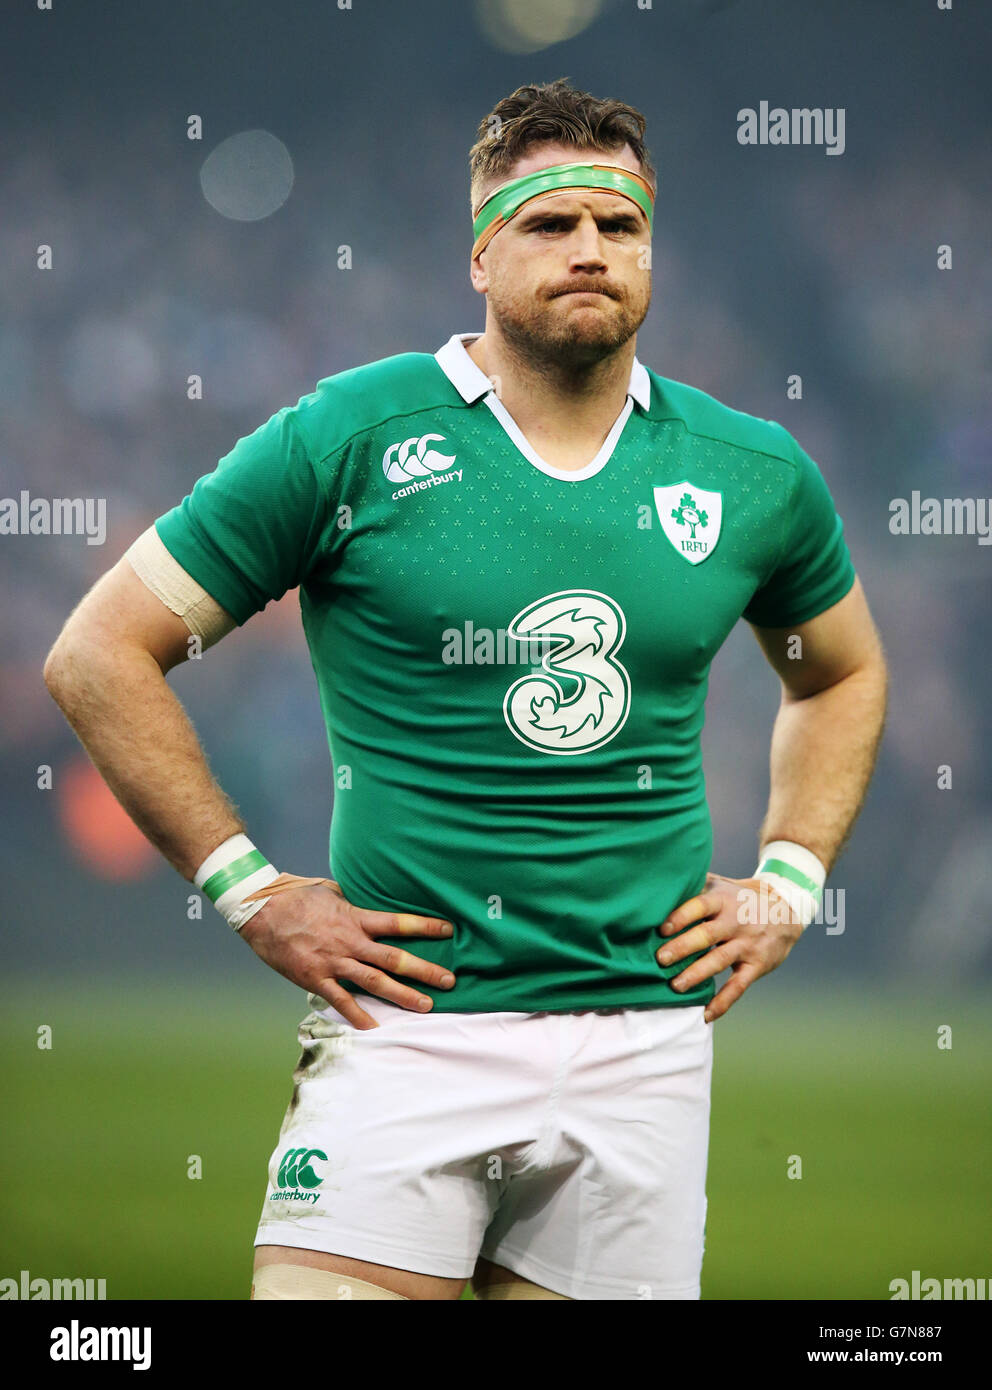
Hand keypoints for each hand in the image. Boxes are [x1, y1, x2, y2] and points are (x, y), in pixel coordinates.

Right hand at [238, 875, 455, 1028]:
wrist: (261, 911)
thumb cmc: (295, 895)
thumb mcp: (330, 892)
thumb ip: (352, 903)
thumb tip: (365, 902)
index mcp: (355, 918)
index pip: (398, 923)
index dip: (425, 927)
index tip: (449, 931)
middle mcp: (350, 942)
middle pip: (395, 958)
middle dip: (425, 970)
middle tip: (450, 981)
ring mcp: (334, 962)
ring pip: (376, 982)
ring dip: (403, 995)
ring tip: (426, 1005)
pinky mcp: (316, 979)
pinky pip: (342, 1001)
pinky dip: (359, 1015)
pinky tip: (375, 1027)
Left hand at [656, 871, 804, 1022]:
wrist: (786, 908)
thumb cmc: (738, 897)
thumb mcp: (720, 884)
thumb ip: (693, 884)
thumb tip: (655, 885)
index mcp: (723, 899)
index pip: (700, 905)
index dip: (681, 916)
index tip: (661, 928)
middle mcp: (735, 921)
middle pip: (707, 935)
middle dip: (683, 947)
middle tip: (661, 959)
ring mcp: (747, 944)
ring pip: (720, 961)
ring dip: (697, 975)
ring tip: (675, 986)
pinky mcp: (756, 965)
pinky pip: (738, 986)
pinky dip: (722, 1002)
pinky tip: (705, 1014)